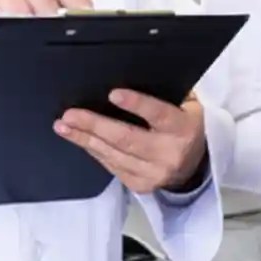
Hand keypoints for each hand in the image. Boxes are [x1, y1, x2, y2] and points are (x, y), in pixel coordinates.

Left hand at [53, 90, 207, 194]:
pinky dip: (95, 151)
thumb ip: (167, 93)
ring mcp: (154, 174)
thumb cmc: (186, 125)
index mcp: (183, 129)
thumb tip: (133, 75)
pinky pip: (112, 166)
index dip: (137, 104)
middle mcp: (169, 154)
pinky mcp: (141, 185)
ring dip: (85, 139)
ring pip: (114, 155)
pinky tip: (80, 139)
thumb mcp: (188, 105)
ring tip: (63, 126)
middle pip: (127, 139)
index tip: (112, 94)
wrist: (197, 166)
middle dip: (95, 125)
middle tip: (70, 115)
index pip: (159, 115)